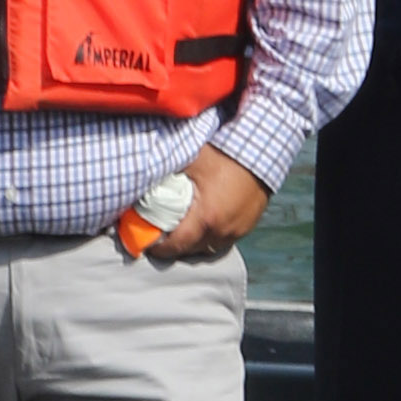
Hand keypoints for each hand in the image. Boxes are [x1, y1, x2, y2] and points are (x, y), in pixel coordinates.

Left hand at [116, 150, 269, 263]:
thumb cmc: (226, 153)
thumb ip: (165, 169)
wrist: (262, 149)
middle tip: (157, 233)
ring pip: (208, 248)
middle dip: (173, 246)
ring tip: (178, 229)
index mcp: (206, 218)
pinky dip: (209, 236)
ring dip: (192, 243)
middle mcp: (223, 231)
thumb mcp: (191, 158)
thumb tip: (138, 173)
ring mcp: (237, 230)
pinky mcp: (247, 225)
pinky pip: (223, 240)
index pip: (175, 246)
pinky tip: (200, 222)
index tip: (145, 242)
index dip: (157, 247)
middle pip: (190, 251)